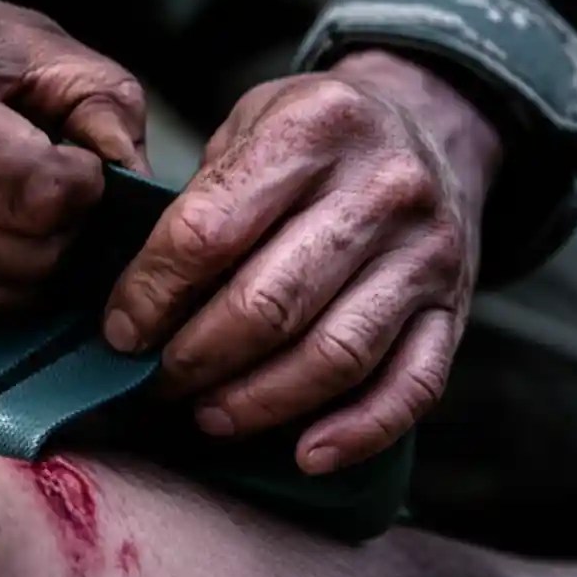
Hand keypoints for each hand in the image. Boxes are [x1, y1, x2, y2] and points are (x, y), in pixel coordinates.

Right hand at [0, 0, 147, 338]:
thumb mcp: (15, 36)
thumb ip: (99, 97)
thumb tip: (141, 182)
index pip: (45, 196)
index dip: (84, 181)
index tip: (71, 155)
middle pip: (31, 260)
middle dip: (65, 228)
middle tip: (49, 186)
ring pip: (3, 304)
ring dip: (32, 265)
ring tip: (11, 208)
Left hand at [102, 50, 500, 473]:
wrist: (432, 125)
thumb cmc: (316, 136)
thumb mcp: (251, 121)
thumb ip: (200, 197)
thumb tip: (134, 305)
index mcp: (315, 127)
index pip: (209, 232)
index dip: (151, 295)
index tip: (122, 331)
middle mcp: (381, 187)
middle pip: (270, 304)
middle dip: (196, 358)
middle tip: (157, 382)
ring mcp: (426, 253)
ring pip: (335, 355)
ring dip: (259, 401)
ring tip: (208, 415)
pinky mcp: (454, 309)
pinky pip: (411, 388)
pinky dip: (357, 432)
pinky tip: (305, 455)